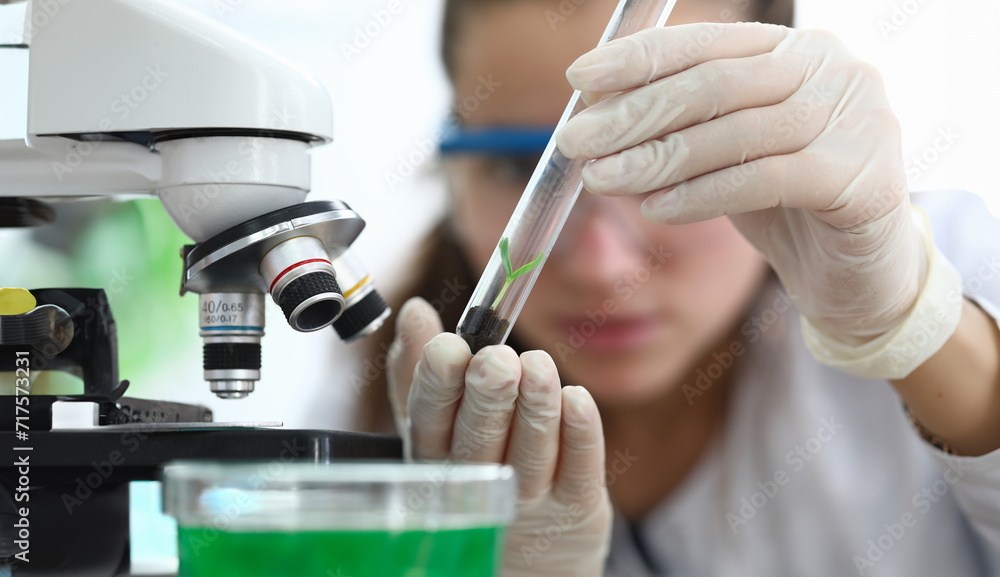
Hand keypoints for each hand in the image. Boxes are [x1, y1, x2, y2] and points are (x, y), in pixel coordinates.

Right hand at [388, 298, 612, 576]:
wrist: (528, 556)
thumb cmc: (479, 470)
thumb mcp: (442, 424)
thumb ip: (423, 369)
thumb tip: (415, 312)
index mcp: (435, 457)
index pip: (427, 420)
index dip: (436, 383)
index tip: (449, 346)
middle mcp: (476, 483)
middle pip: (477, 440)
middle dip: (488, 396)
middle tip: (498, 360)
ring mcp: (526, 500)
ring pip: (530, 453)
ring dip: (535, 406)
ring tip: (539, 365)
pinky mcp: (574, 510)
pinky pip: (578, 471)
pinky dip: (579, 433)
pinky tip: (577, 398)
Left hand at [556, 23, 923, 347]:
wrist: (859, 273)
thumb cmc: (785, 205)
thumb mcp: (722, 154)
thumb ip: (677, 125)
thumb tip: (595, 108)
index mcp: (794, 49)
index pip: (705, 41)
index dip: (638, 58)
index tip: (579, 78)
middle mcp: (831, 69)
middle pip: (713, 84)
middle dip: (634, 115)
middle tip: (576, 142)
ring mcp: (856, 118)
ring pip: (733, 132)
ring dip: (656, 159)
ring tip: (602, 181)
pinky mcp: (863, 177)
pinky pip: (763, 180)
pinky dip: (701, 195)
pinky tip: (656, 209)